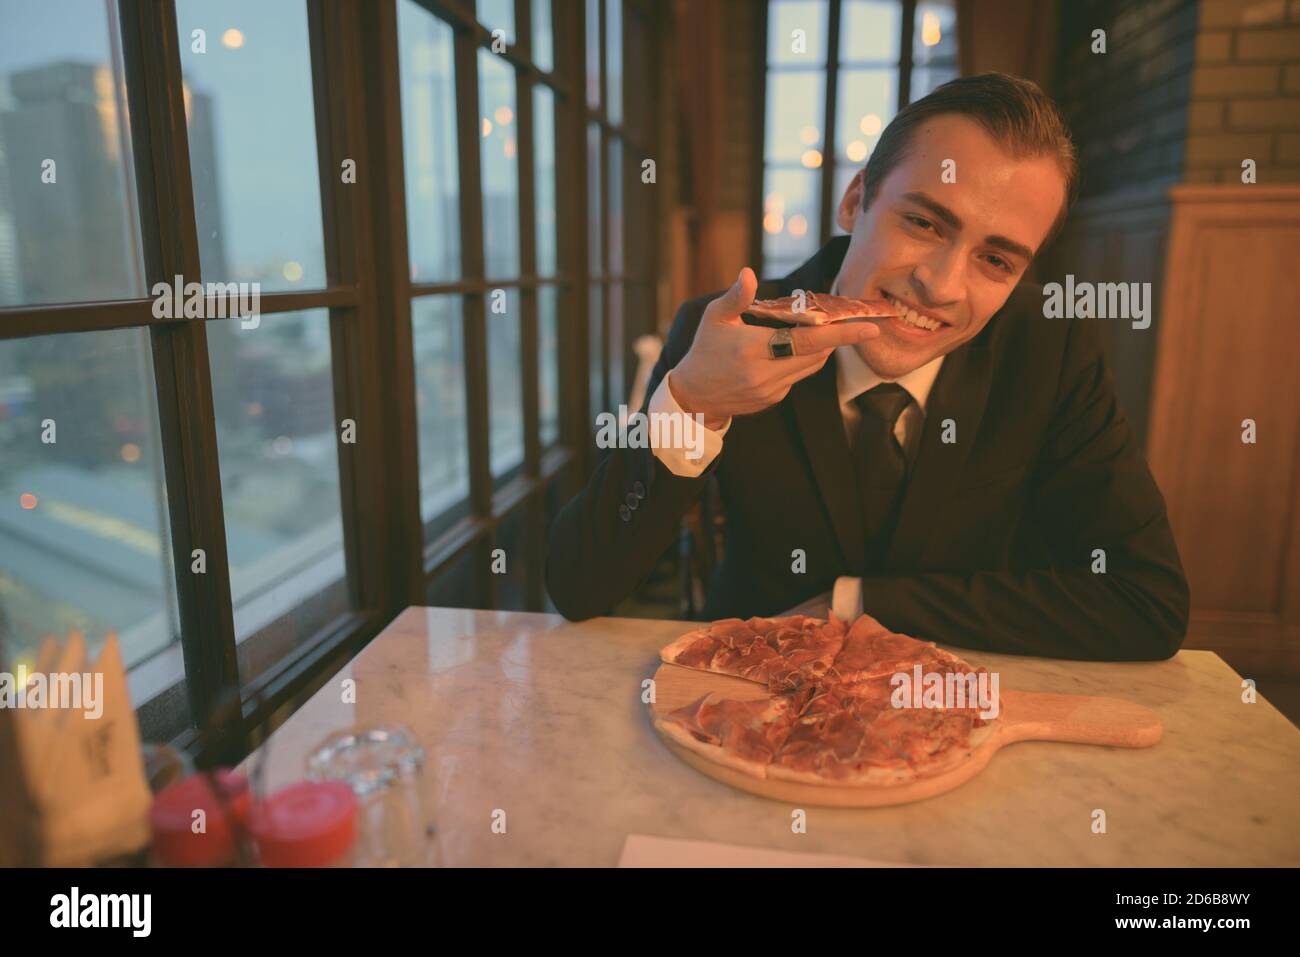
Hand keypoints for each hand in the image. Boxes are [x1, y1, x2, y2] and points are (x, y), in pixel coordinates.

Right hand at [670, 267, 881, 428]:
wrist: (693, 396)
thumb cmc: (704, 351)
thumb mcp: (714, 318)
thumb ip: (737, 297)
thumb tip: (749, 272)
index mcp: (752, 350)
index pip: (808, 341)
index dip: (841, 335)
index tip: (870, 327)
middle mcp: (766, 374)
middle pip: (817, 354)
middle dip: (833, 337)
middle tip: (840, 318)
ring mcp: (771, 390)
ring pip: (811, 366)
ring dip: (820, 348)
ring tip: (817, 329)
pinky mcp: (773, 400)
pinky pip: (798, 377)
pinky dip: (802, 360)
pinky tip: (791, 349)